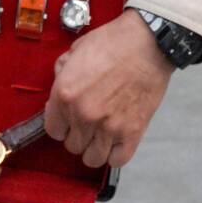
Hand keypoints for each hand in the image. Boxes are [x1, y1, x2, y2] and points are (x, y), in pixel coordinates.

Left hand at [45, 9, 174, 167]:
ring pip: (92, 158)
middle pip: (72, 146)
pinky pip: (117, 160)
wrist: (148, 42)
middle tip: (88, 124)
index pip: (52, 130)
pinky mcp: (132, 132)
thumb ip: (62, 74)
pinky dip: (116, 155)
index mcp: (65, 95)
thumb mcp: (75, 51)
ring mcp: (108, 127)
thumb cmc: (113, 43)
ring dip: (94, 149)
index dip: (61, 125)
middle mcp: (83, 115)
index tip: (69, 121)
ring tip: (101, 137)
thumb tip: (58, 91)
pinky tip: (116, 143)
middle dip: (78, 136)